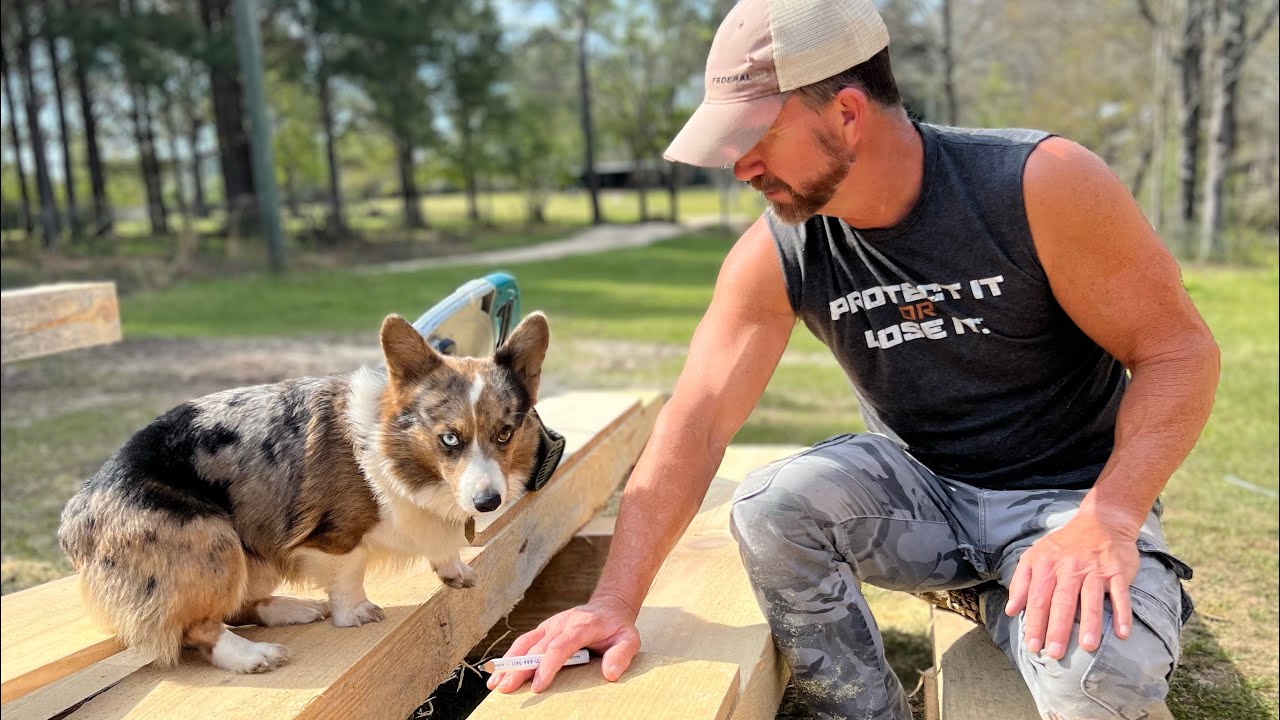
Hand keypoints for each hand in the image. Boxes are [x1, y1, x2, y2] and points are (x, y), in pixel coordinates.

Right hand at [485, 595, 640, 693]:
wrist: (609, 606)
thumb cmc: (617, 627)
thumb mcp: (630, 639)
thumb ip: (622, 655)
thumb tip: (610, 673)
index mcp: (581, 626)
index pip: (561, 645)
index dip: (548, 664)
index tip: (539, 685)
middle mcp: (561, 624)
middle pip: (537, 647)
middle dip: (521, 668)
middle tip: (507, 689)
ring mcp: (549, 626)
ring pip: (525, 644)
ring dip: (509, 663)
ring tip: (496, 685)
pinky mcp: (542, 630)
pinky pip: (523, 643)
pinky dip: (509, 658)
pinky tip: (497, 675)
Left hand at [1004, 513, 1139, 658]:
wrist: (1101, 522)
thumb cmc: (1064, 545)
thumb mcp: (1035, 556)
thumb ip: (1021, 582)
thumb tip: (1010, 610)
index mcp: (1047, 565)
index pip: (1038, 598)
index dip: (1034, 622)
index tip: (1033, 646)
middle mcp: (1070, 567)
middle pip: (1062, 601)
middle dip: (1058, 628)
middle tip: (1055, 653)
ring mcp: (1095, 569)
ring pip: (1091, 599)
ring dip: (1089, 623)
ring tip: (1087, 646)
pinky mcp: (1117, 570)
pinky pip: (1120, 594)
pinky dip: (1123, 613)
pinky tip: (1122, 633)